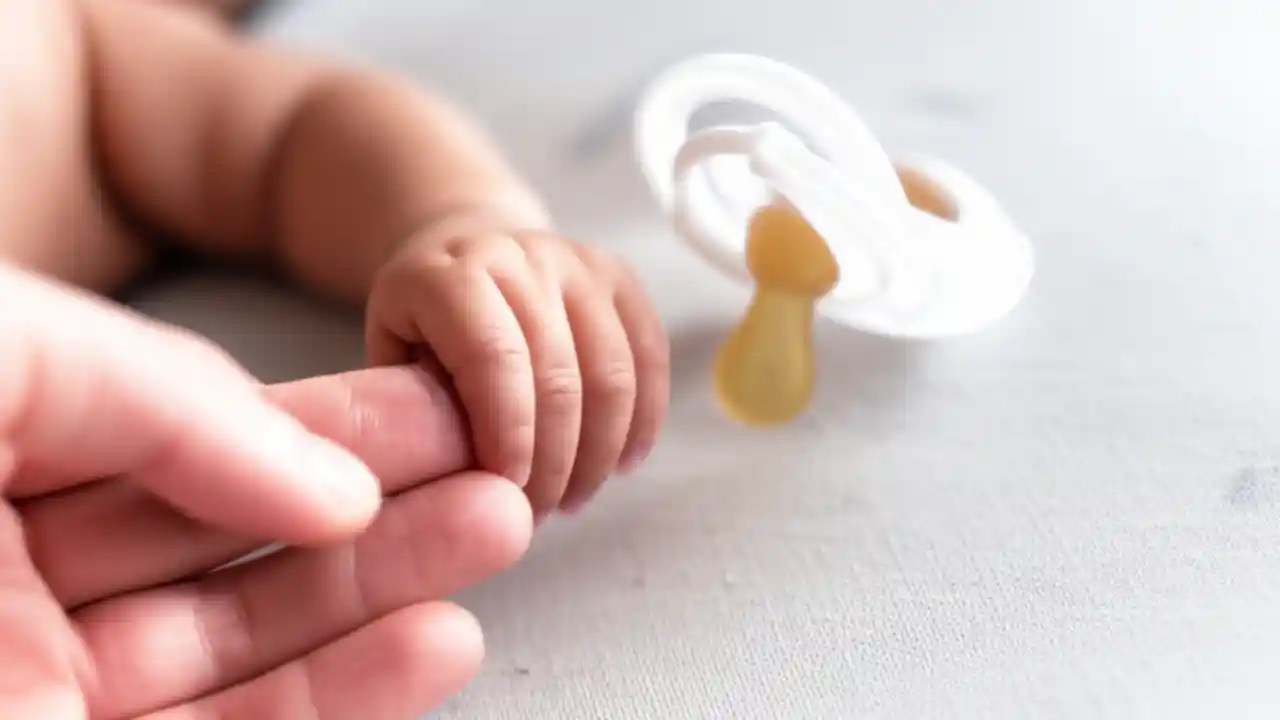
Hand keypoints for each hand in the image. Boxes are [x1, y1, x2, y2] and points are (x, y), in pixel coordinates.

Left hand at [0, 266, 530, 718]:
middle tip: (489, 464)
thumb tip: (328, 480)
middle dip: (381, 494)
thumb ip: (155, 391)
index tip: (433, 401)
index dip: (322, 418)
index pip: (183, 430)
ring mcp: (46, 686)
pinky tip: (436, 641)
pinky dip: (349, 698)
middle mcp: (12, 579)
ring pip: (249, 642)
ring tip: (498, 528)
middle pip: (237, 535)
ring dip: (390, 587)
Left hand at [366, 224, 669, 516]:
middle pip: (559, 376)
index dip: (509, 434)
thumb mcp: (391, 357)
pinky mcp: (620, 276)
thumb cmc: (422, 324)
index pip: (494, 359)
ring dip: (600, 452)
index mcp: (450, 276)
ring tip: (575, 498)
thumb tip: (456, 484)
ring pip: (613, 373)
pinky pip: (649, 354)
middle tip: (541, 511)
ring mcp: (577, 263)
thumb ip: (415, 409)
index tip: (507, 491)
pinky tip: (622, 464)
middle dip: (556, 461)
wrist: (464, 245)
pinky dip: (643, 420)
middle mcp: (519, 257)